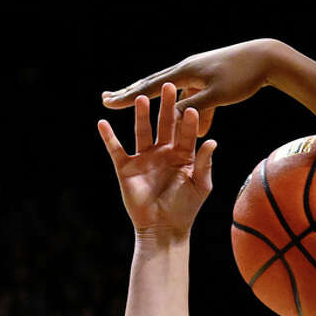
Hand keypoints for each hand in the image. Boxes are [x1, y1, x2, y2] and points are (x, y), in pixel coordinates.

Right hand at [97, 83, 215, 236]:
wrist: (164, 228)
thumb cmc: (186, 208)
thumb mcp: (200, 185)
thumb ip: (204, 163)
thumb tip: (212, 141)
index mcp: (183, 155)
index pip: (186, 133)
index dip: (188, 120)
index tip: (192, 105)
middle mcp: (163, 152)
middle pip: (164, 125)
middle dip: (166, 107)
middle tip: (169, 87)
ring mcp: (144, 157)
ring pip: (142, 131)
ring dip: (141, 115)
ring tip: (141, 98)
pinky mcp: (126, 166)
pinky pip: (116, 149)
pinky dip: (109, 137)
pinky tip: (103, 123)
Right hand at [101, 39, 280, 136]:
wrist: (265, 58)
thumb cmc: (243, 76)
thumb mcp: (218, 95)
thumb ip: (195, 107)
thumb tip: (172, 117)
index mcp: (185, 74)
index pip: (149, 88)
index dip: (128, 96)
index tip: (106, 102)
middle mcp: (187, 70)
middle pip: (153, 84)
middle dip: (131, 93)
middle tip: (108, 97)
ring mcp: (198, 73)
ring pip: (173, 90)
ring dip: (158, 101)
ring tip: (140, 105)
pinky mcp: (210, 78)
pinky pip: (195, 96)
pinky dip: (191, 110)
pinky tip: (197, 125)